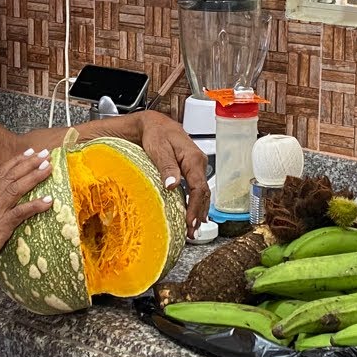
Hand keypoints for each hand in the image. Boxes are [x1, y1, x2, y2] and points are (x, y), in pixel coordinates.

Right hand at [0, 148, 53, 275]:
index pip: (0, 173)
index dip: (16, 162)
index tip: (29, 153)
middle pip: (11, 176)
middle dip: (29, 163)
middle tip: (45, 154)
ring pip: (17, 188)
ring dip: (34, 176)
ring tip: (48, 168)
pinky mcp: (0, 226)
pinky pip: (20, 212)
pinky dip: (35, 205)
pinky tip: (48, 201)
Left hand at [134, 111, 209, 237]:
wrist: (153, 124)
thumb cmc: (156, 133)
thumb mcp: (158, 148)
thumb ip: (167, 167)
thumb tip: (172, 185)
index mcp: (193, 159)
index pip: (198, 188)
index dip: (195, 207)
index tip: (190, 222)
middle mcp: (198, 163)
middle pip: (203, 194)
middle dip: (198, 214)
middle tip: (191, 232)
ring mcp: (196, 167)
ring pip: (201, 193)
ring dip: (198, 211)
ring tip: (192, 229)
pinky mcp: (190, 170)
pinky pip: (196, 189)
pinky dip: (195, 203)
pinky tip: (194, 214)